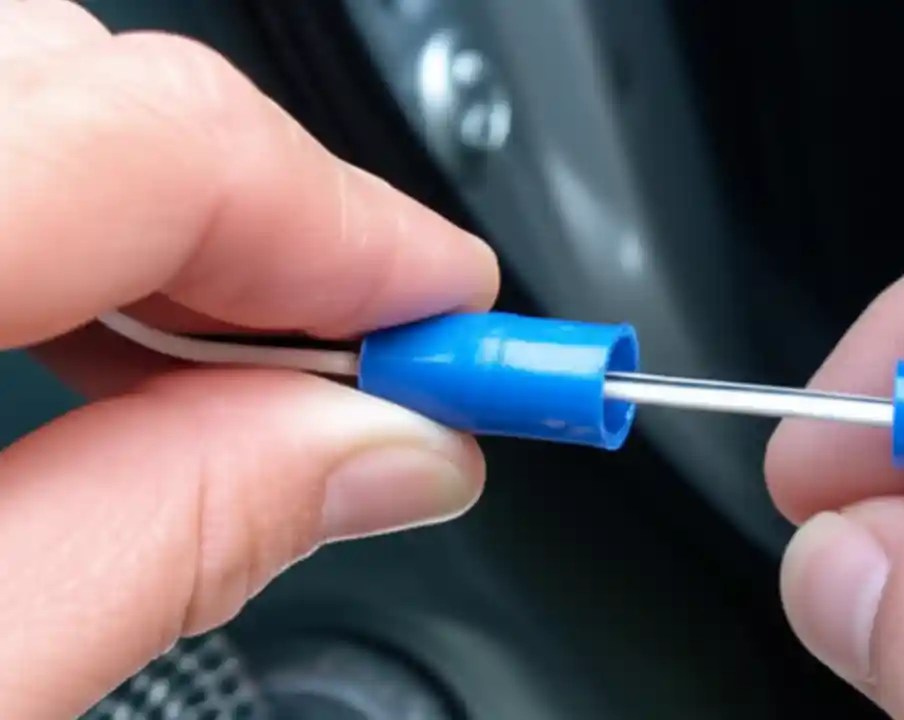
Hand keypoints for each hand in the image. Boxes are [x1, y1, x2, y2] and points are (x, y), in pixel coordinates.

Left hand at [0, 2, 497, 715]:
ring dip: (165, 217)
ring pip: (22, 89)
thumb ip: (160, 549)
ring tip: (228, 370)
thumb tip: (384, 452)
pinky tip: (76, 332)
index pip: (146, 144)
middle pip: (79, 79)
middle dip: (270, 220)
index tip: (463, 323)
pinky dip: (59, 216)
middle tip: (367, 367)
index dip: (349, 231)